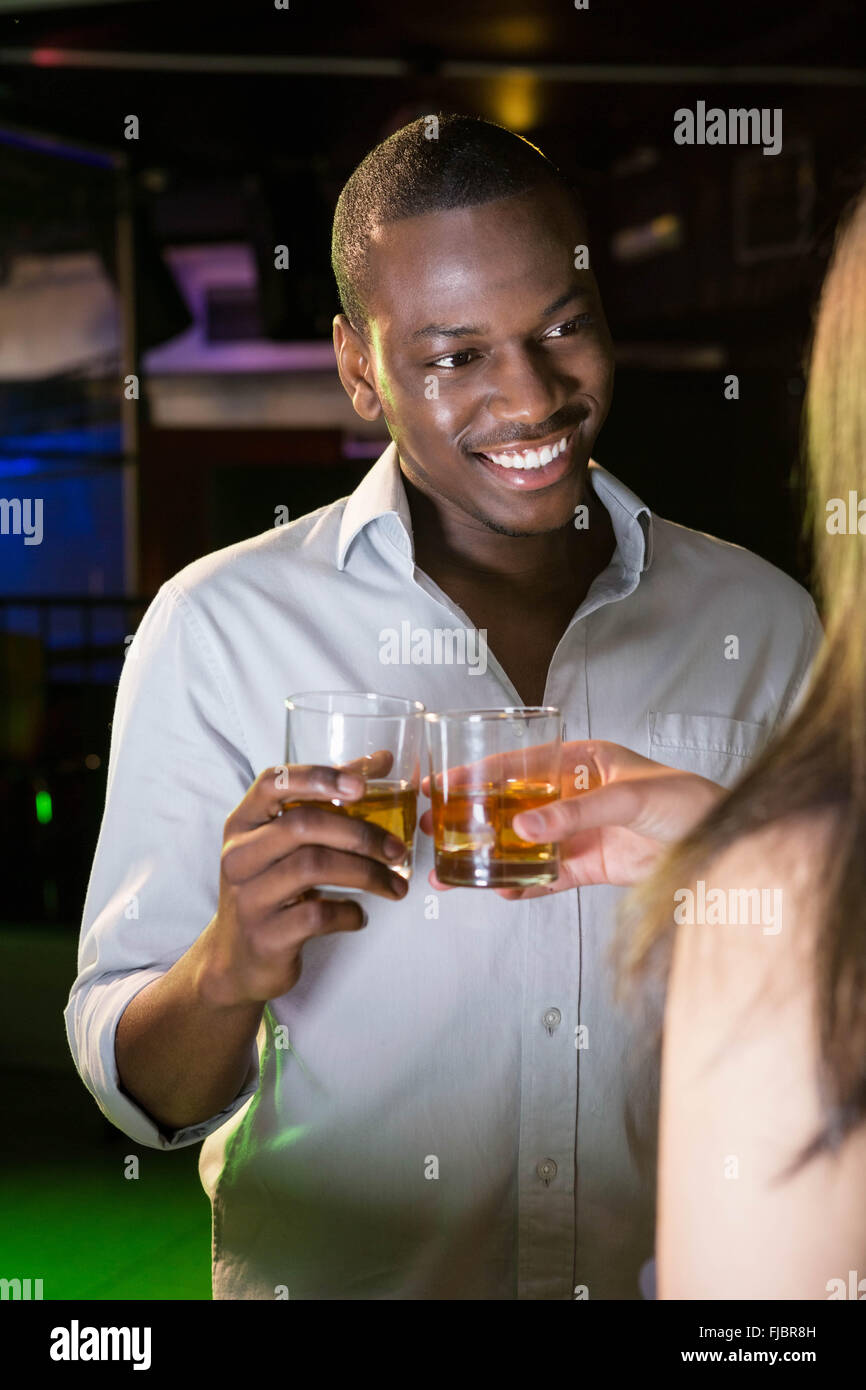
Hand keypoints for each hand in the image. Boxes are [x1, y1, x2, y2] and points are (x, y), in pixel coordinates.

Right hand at [198, 751, 407, 1005]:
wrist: (236, 958)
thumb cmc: (270, 887)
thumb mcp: (285, 843)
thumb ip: (327, 800)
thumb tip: (381, 760)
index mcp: (243, 822)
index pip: (274, 782)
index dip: (319, 777)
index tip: (361, 785)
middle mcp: (239, 854)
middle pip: (303, 825)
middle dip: (360, 834)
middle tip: (398, 849)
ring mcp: (248, 896)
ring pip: (314, 867)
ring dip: (367, 874)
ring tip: (394, 885)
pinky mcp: (265, 934)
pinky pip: (317, 914)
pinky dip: (349, 913)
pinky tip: (360, 916)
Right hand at [419, 739, 722, 898]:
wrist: (728, 845)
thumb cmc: (690, 800)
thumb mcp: (630, 795)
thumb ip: (576, 811)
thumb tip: (524, 827)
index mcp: (582, 760)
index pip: (519, 762)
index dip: (478, 773)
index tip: (443, 783)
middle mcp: (575, 794)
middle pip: (512, 803)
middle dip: (472, 816)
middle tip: (434, 827)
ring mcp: (581, 832)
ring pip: (523, 843)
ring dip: (489, 856)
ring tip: (453, 872)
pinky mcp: (591, 866)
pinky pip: (547, 877)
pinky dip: (522, 884)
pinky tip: (497, 890)